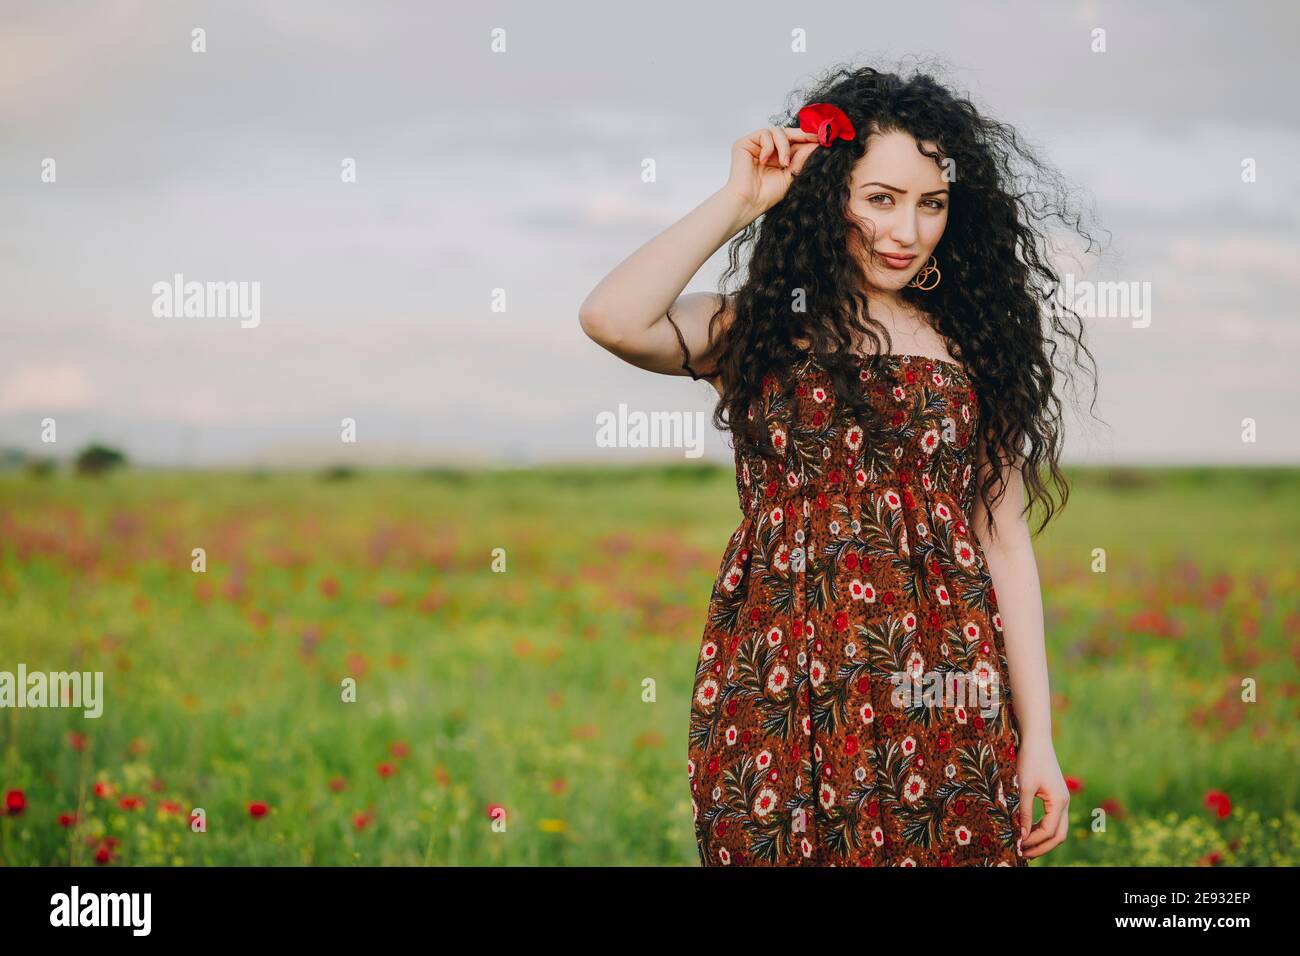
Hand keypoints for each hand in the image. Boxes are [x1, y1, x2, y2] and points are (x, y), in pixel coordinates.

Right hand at [724, 125, 821, 220]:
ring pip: (777, 131)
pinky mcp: (745, 143)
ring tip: (784, 163)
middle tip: (815, 137)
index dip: (807, 138)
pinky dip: (769, 147)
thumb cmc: (768, 194)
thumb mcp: (792, 174)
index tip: (823, 137)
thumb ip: (802, 158)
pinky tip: (765, 161)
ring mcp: (756, 146)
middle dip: (802, 135)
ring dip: (784, 146)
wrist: (750, 202)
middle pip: (787, 133)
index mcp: (778, 157)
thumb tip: (816, 143)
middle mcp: (767, 150)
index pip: (794, 142)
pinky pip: (764, 134)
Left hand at [1016, 738, 1069, 859]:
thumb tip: (1021, 835)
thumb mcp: (1023, 787)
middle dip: (1042, 846)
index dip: (1034, 841)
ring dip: (1042, 839)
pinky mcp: (1055, 796)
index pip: (1049, 831)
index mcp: (1059, 801)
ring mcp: (1062, 799)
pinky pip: (1052, 819)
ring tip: (1024, 845)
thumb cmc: (1030, 760)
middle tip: (1024, 853)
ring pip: (1057, 828)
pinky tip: (1027, 830)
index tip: (1018, 846)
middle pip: (1059, 835)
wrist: (1037, 739)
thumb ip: (1023, 812)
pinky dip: (1042, 828)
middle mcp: (1064, 803)